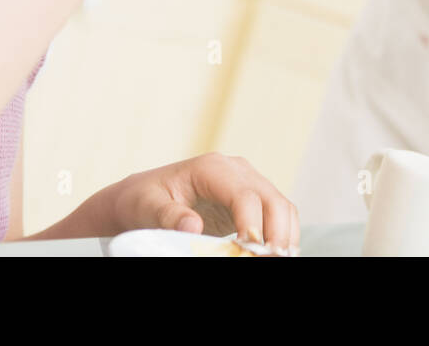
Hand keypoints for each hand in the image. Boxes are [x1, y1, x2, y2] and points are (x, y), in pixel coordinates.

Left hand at [108, 152, 299, 253]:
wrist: (144, 196)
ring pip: (282, 207)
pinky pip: (278, 215)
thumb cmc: (144, 200)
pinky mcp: (251, 199)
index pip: (245, 195)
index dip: (253, 226)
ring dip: (285, 237)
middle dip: (277, 233)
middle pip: (272, 199)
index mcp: (211, 168)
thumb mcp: (148, 207)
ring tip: (278, 260)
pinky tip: (275, 255)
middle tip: (271, 260)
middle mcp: (235, 170)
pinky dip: (282, 236)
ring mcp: (247, 182)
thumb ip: (169, 216)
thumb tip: (193, 227)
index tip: (250, 253)